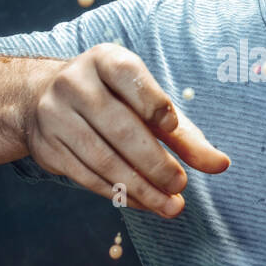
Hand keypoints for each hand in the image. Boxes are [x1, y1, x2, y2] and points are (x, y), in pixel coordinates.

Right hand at [27, 43, 230, 216]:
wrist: (44, 101)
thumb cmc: (114, 102)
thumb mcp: (148, 107)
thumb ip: (184, 136)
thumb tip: (220, 165)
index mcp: (105, 60)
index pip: (129, 77)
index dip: (152, 103)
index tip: (172, 127)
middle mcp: (75, 83)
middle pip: (118, 126)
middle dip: (154, 161)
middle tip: (180, 185)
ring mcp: (56, 116)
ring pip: (102, 158)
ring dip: (140, 187)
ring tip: (170, 206)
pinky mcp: (47, 147)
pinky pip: (86, 176)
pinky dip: (119, 194)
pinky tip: (144, 204)